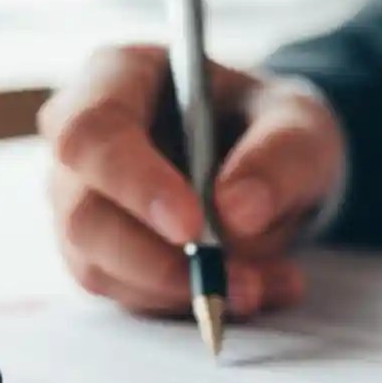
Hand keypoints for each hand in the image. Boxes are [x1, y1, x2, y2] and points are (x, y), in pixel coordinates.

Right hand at [37, 45, 343, 316]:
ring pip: (101, 268)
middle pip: (84, 215)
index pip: (92, 132)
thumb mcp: (301, 125)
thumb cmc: (270, 128)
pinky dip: (190, 304)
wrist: (266, 169)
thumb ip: (280, 157)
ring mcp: (79, 205)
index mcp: (116, 78)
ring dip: (184, 290)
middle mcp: (82, 145)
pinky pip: (128, 297)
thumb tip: (237, 213)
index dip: (134, 183)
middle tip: (240, 282)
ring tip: (265, 283)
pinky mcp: (98, 258)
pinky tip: (252, 287)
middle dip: (161, 262)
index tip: (191, 226)